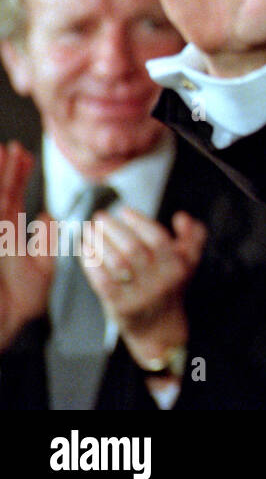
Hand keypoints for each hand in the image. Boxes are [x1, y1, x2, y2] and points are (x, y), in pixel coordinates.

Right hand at [0, 141, 53, 351]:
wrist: (1, 332)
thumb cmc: (14, 309)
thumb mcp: (39, 272)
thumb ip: (44, 243)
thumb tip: (48, 215)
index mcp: (4, 238)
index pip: (10, 200)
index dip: (17, 176)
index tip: (24, 155)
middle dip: (3, 171)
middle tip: (11, 147)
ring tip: (0, 154)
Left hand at [83, 207, 205, 369]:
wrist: (158, 327)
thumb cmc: (169, 287)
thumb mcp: (188, 262)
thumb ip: (193, 237)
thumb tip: (182, 217)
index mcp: (177, 267)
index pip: (158, 238)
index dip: (139, 222)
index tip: (124, 211)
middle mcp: (160, 282)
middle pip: (133, 248)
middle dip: (113, 229)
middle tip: (99, 217)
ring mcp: (139, 295)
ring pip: (116, 263)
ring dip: (98, 243)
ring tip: (88, 230)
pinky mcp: (119, 307)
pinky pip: (102, 281)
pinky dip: (91, 263)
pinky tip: (84, 249)